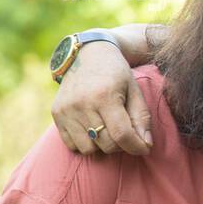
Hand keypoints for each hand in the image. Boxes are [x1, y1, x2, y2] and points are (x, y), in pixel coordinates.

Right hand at [52, 38, 150, 155]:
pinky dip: (85, 143)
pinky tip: (92, 128)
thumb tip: (145, 145)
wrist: (86, 55)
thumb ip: (141, 118)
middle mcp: (82, 104)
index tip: (144, 148)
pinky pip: (72, 145)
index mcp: (104, 96)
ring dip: (102, 145)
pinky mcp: (56, 114)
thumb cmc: (116, 74)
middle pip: (106, 144)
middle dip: (121, 144)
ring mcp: (66, 110)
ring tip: (107, 128)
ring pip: (89, 149)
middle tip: (125, 131)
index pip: (122, 134)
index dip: (136, 146)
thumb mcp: (134, 90)